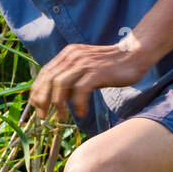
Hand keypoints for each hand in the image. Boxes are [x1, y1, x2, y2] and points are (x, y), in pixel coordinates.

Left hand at [28, 42, 151, 121]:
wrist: (136, 54)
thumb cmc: (111, 65)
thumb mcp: (86, 67)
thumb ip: (72, 76)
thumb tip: (57, 96)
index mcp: (68, 54)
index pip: (45, 73)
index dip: (37, 91)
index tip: (36, 107)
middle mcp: (73, 56)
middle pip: (49, 79)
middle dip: (42, 100)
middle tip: (43, 115)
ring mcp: (85, 63)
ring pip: (60, 84)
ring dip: (57, 103)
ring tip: (60, 116)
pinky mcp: (97, 71)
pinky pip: (81, 89)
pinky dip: (78, 103)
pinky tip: (81, 113)